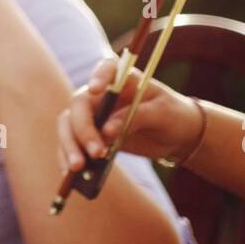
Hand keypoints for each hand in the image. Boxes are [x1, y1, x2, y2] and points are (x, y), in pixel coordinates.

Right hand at [56, 55, 205, 171]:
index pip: (106, 68)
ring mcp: (94, 114)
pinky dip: (68, 158)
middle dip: (83, 129)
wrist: (176, 134)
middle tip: (96, 153)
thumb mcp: (162, 113)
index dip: (98, 76)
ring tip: (77, 168)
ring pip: (69, 125)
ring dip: (70, 146)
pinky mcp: (91, 135)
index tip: (96, 90)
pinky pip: (72, 144)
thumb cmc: (173, 115)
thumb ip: (137, 116)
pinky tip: (72, 174)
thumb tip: (107, 130)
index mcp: (123, 79)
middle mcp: (102, 94)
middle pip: (80, 105)